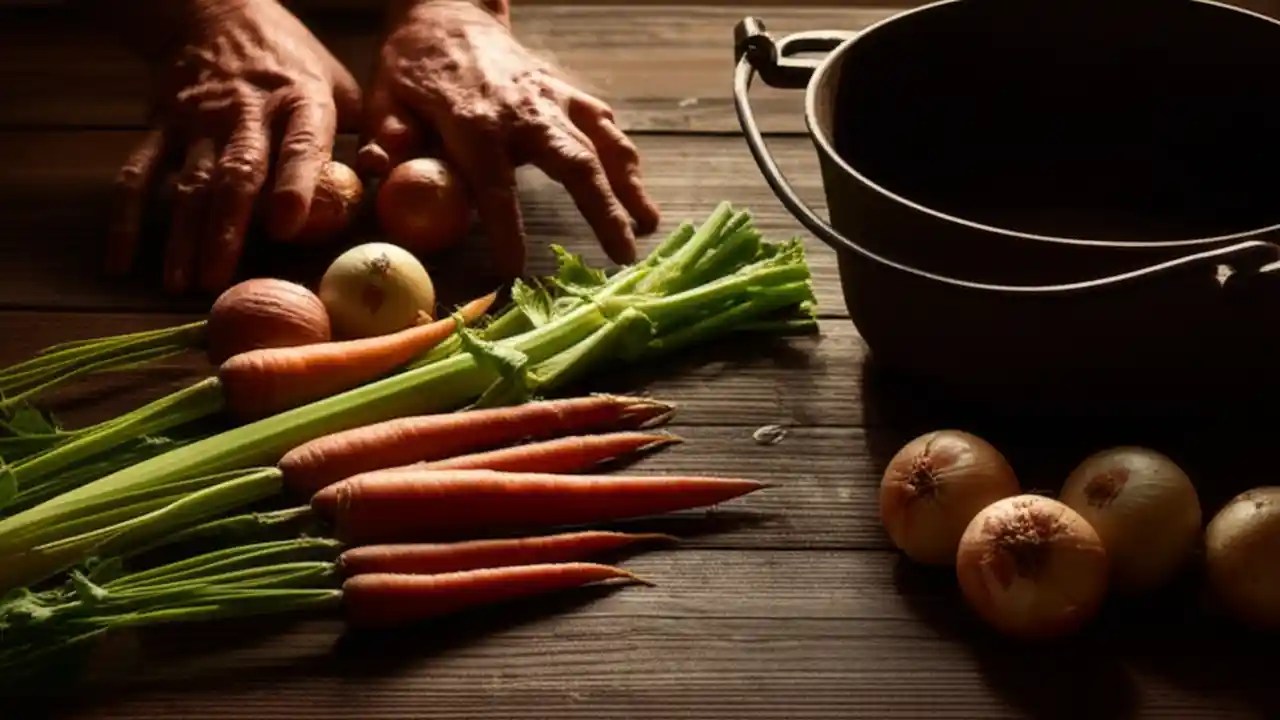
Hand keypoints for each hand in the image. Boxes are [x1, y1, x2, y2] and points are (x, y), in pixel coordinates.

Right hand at [105, 0, 360, 293]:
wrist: (214, 11)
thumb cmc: (293, 63)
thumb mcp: (340, 84)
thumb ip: (364, 133)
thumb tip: (384, 175)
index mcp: (301, 101)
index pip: (300, 142)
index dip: (294, 182)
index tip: (287, 223)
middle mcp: (247, 112)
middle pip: (236, 174)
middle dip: (227, 228)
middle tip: (220, 279)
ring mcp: (199, 121)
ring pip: (188, 182)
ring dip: (183, 235)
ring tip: (182, 282)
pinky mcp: (162, 126)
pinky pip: (139, 173)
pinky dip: (127, 218)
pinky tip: (123, 260)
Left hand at [358, 0, 658, 277]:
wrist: (447, 10)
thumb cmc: (413, 65)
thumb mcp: (385, 97)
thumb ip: (387, 137)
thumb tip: (375, 171)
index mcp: (474, 121)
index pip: (495, 187)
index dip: (507, 230)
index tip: (516, 270)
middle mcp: (523, 110)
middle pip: (574, 162)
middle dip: (603, 208)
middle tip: (623, 252)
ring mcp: (551, 98)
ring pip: (601, 141)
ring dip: (629, 183)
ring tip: (648, 224)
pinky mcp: (565, 90)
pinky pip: (602, 121)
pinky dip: (622, 153)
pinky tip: (636, 184)